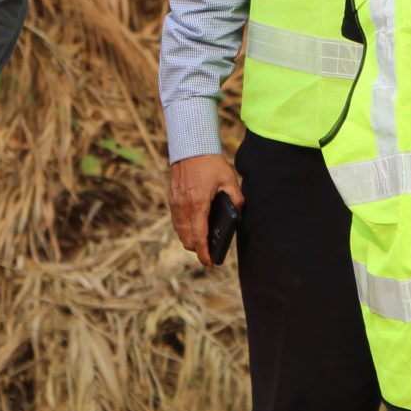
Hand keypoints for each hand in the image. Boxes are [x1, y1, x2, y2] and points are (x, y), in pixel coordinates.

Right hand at [168, 153, 243, 268]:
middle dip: (197, 249)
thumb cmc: (211, 162)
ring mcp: (175, 202)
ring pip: (179, 231)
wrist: (191, 146)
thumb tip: (239, 213)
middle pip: (187, 238)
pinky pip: (176, 220)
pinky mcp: (171, 198)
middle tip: (209, 252)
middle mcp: (184, 206)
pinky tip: (192, 226)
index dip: (204, 253)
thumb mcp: (229, 179)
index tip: (210, 264)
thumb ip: (236, 198)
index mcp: (199, 203)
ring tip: (201, 242)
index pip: (199, 236)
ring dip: (189, 239)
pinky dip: (183, 228)